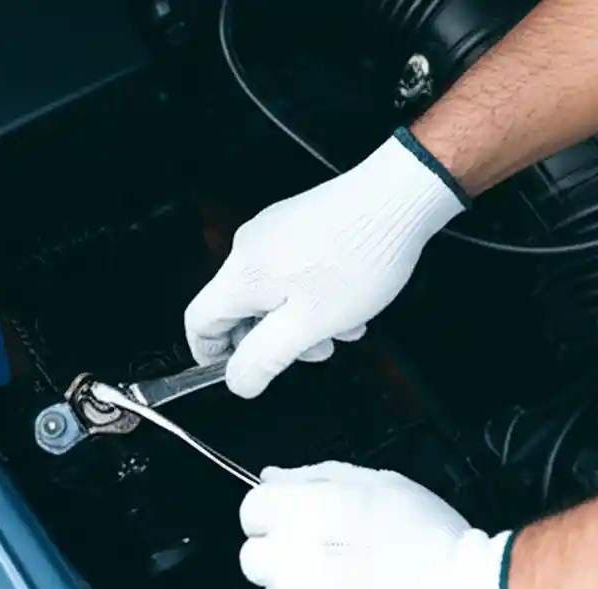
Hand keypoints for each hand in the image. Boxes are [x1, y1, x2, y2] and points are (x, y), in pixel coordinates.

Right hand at [184, 133, 464, 397]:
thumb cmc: (359, 257)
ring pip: (270, 291)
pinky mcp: (297, 222)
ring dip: (301, 319)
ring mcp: (273, 230)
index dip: (210, 355)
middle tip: (312, 352)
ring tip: (343, 326)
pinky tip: (348, 300)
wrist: (398, 197)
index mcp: (242, 274)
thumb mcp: (310, 325)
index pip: (199, 321)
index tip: (236, 372)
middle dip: (272, 339)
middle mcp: (249, 247)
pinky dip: (312, 293)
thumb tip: (239, 381)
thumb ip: (266, 358)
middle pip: (238, 308)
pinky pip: (290, 269)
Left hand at [238, 461, 537, 588]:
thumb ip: (316, 476)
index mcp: (306, 511)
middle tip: (329, 561)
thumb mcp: (381, 485)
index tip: (298, 524)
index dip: (275, 515)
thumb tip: (273, 476)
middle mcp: (293, 559)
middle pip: (256, 558)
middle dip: (283, 558)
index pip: (252, 509)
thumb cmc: (435, 542)